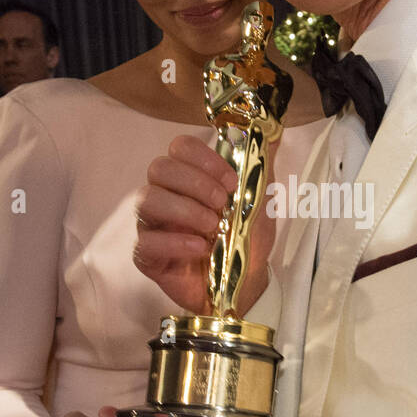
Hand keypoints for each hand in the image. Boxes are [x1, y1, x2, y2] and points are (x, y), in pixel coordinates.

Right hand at [133, 135, 275, 314]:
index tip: (231, 181)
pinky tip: (199, 248)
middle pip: (159, 168)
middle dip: (194, 182)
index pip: (180, 148)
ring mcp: (153, 225)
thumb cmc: (246, 240)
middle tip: (221, 204)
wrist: (246, 284)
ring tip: (212, 227)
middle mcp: (166, 195)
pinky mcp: (148, 257)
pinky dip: (175, 242)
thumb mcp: (260, 202)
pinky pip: (146, 243)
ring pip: (147, 200)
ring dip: (185, 210)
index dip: (204, 159)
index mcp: (189, 178)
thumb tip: (271, 132)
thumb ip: (261, 167)